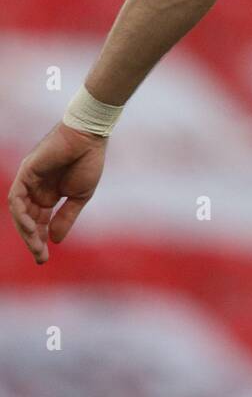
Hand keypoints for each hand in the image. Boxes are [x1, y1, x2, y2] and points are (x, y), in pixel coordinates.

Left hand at [7, 122, 106, 263]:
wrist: (89, 138)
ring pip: (19, 211)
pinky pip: (16, 198)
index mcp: (49, 195)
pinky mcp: (25, 172)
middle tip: (40, 257)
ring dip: (26, 230)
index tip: (43, 258)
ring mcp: (29, 181)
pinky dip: (21, 214)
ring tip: (36, 245)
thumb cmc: (88, 162)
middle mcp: (36, 189)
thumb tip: (55, 240)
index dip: (41, 240)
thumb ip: (66, 217)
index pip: (40, 222)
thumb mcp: (79, 197)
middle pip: (28, 220)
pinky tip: (31, 227)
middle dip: (33, 240)